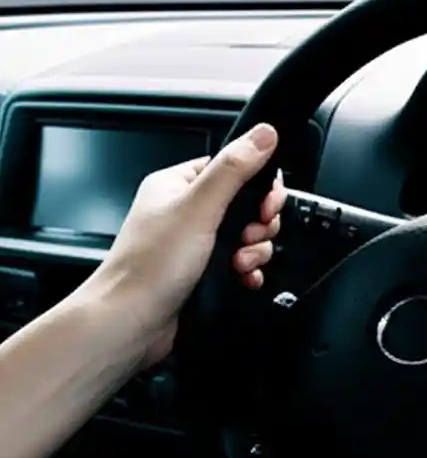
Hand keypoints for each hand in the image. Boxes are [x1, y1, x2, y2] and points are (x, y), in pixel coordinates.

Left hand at [87, 123, 286, 367]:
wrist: (129, 324)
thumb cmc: (148, 268)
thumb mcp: (198, 208)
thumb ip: (234, 169)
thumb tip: (263, 134)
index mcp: (177, 185)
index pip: (233, 167)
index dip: (259, 184)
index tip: (267, 204)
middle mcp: (185, 211)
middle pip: (247, 203)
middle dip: (259, 223)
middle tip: (249, 236)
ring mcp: (194, 243)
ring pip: (249, 235)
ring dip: (255, 251)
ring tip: (239, 263)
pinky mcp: (203, 271)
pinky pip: (243, 262)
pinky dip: (249, 271)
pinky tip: (242, 278)